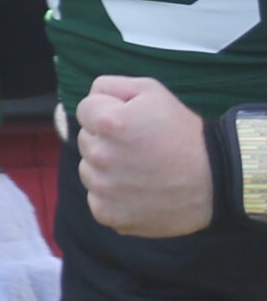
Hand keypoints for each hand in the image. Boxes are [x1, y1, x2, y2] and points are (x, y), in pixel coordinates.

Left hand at [77, 75, 214, 238]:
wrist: (216, 180)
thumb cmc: (183, 133)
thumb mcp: (151, 92)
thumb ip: (109, 87)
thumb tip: (88, 99)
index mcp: (108, 123)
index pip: (84, 110)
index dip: (108, 112)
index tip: (131, 123)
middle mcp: (100, 156)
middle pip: (86, 140)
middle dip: (106, 140)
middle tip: (140, 147)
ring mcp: (103, 188)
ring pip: (88, 170)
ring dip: (106, 168)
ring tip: (140, 169)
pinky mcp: (108, 214)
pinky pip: (97, 198)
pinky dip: (112, 196)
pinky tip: (138, 191)